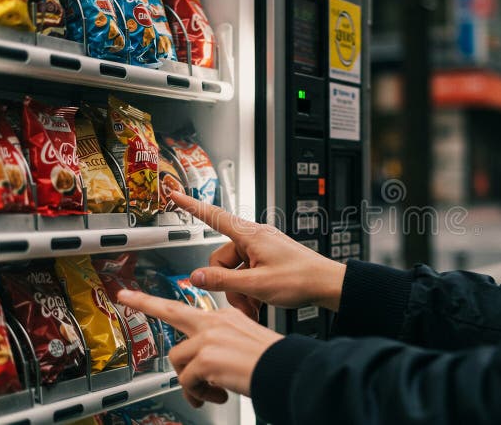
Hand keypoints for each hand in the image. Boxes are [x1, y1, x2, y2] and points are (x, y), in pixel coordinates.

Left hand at [117, 289, 282, 402]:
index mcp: (226, 317)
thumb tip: (200, 370)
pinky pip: (187, 381)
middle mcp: (216, 322)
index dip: (159, 302)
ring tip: (209, 391)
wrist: (287, 369)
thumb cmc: (272, 360)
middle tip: (126, 296)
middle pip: (172, 311)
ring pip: (178, 360)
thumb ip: (219, 348)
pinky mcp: (206, 357)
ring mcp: (210, 338)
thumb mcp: (245, 344)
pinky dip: (199, 394)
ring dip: (190, 381)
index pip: (189, 307)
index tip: (137, 295)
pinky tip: (218, 394)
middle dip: (145, 303)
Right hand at [171, 191, 346, 312]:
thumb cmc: (301, 279)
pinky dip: (249, 290)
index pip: (213, 216)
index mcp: (250, 235)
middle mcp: (254, 238)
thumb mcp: (257, 284)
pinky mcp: (267, 259)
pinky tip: (259, 304)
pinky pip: (247, 273)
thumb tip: (196, 277)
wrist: (326, 284)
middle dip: (227, 283)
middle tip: (242, 301)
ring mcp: (261, 249)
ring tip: (254, 306)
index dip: (191, 205)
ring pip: (234, 271)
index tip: (174, 194)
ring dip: (240, 291)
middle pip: (221, 259)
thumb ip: (223, 281)